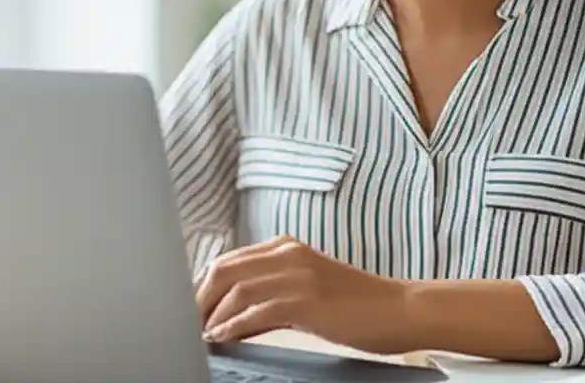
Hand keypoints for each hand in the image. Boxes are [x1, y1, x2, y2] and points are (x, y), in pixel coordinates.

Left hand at [196, 235, 415, 353]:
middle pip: (225, 269)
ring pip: (236, 289)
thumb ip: (272, 296)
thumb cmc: (357, 306)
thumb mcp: (309, 290)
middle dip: (198, 298)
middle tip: (184, 324)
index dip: (202, 285)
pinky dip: (233, 325)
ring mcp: (298, 274)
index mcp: (287, 247)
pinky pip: (256, 310)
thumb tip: (232, 318)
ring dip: (211, 314)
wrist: (400, 309)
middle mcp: (289, 253)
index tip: (188, 309)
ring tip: (198, 334)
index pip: (229, 260)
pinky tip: (222, 337)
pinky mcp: (306, 299)